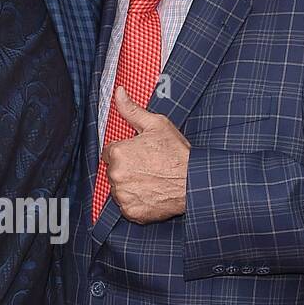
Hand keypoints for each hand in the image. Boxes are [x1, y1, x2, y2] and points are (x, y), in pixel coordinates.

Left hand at [104, 86, 190, 223]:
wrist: (194, 181)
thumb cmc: (177, 154)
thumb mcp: (156, 125)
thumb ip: (132, 110)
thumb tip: (118, 93)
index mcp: (118, 153)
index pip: (109, 152)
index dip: (125, 152)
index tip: (139, 154)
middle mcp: (116, 175)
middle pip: (113, 172)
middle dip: (126, 169)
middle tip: (148, 167)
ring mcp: (123, 195)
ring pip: (119, 189)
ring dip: (130, 186)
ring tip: (151, 180)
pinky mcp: (131, 211)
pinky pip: (127, 206)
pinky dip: (136, 202)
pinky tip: (151, 193)